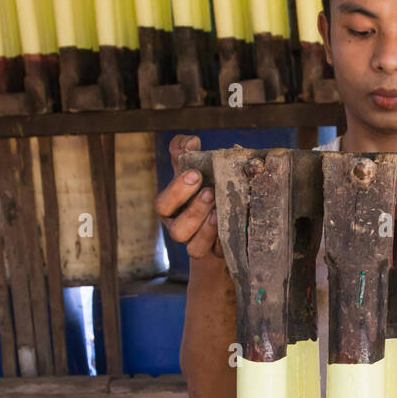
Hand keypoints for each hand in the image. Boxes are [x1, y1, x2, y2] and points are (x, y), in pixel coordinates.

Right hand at [154, 134, 222, 259]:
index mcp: (171, 209)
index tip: (195, 174)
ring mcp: (197, 244)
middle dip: (194, 211)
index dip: (177, 191)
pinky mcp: (216, 254)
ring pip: (194, 249)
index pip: (163, 205)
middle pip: (178, 231)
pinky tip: (233, 228)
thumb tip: (190, 141)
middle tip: (211, 192)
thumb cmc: (204, 187)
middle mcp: (180, 228)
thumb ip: (185, 152)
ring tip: (219, 213)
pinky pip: (218, 255)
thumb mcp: (194, 169)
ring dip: (207, 231)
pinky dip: (224, 244)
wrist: (224, 214)